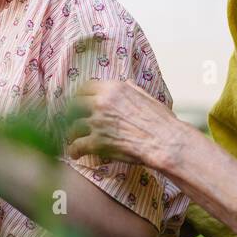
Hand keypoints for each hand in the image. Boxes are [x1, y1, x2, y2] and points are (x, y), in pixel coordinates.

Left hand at [68, 80, 183, 168]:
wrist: (165, 142)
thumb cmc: (161, 121)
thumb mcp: (147, 97)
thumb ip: (132, 89)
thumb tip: (127, 82)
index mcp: (113, 88)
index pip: (85, 87)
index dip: (79, 96)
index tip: (78, 103)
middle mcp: (102, 102)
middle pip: (74, 105)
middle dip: (71, 114)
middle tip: (72, 120)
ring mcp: (98, 122)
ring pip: (73, 126)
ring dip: (72, 134)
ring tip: (74, 139)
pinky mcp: (97, 142)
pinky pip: (77, 146)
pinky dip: (74, 151)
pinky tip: (75, 154)